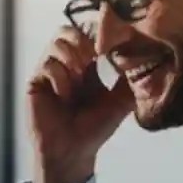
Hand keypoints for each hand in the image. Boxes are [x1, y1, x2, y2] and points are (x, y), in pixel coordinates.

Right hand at [27, 26, 133, 182]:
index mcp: (87, 66)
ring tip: (79, 78)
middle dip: (84, 41)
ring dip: (72, 58)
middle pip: (70, 30)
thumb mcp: (121, 102)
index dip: (98, 32)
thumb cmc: (94, 129)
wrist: (73, 152)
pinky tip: (65, 95)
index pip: (89, 34)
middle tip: (94, 58)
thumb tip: (145, 59)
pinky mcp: (36, 82)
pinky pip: (48, 64)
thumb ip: (130, 80)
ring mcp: (50, 71)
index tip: (110, 44)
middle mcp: (67, 64)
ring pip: (58, 43)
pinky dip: (60, 77)